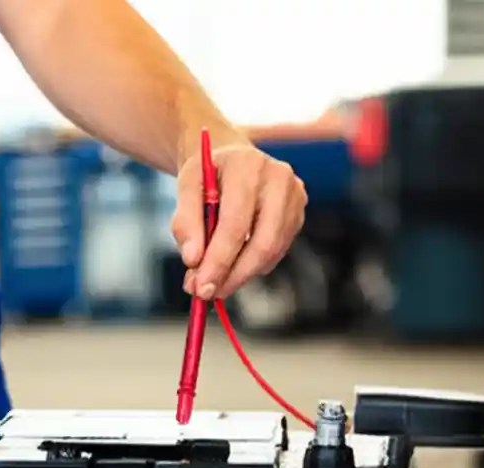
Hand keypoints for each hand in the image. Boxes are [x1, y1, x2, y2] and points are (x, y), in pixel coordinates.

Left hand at [171, 143, 306, 300]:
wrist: (231, 158)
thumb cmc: (207, 173)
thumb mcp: (186, 187)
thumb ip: (185, 222)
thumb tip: (192, 260)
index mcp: (248, 165)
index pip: (236, 223)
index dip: (219, 260)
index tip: (200, 287)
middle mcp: (279, 179)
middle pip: (263, 242)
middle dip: (234, 275)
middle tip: (209, 293)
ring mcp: (295, 196)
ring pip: (273, 251)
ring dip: (242, 274)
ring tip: (215, 281)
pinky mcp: (298, 213)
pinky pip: (278, 250)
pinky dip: (253, 264)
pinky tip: (233, 263)